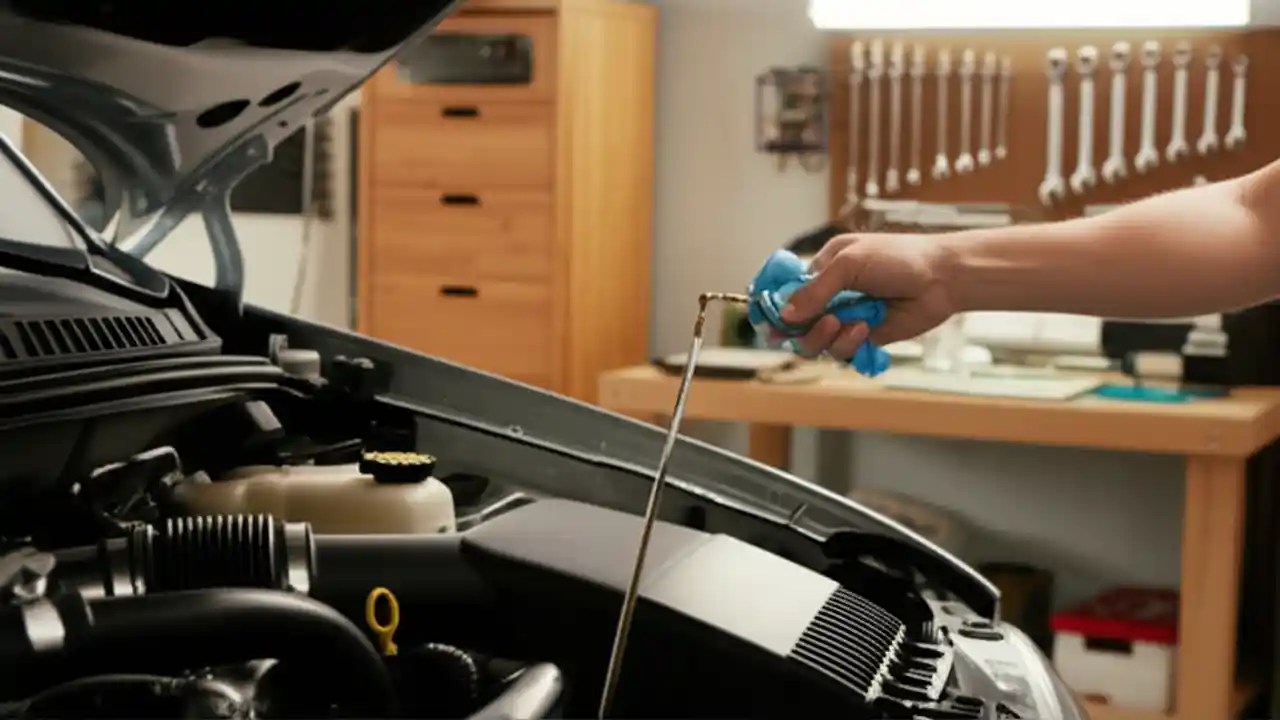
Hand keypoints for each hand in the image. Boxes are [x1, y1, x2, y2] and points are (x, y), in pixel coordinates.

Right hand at [779, 233, 957, 360]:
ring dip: (824, 336)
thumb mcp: (849, 264)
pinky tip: (865, 328)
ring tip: (843, 323)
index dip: (773, 307)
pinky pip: (840, 351)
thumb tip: (783, 316)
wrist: (941, 277)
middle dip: (801, 328)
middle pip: (794, 324)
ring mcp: (845, 319)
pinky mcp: (863, 339)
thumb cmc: (897, 259)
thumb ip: (815, 291)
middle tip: (820, 322)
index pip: (785, 292)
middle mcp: (829, 297)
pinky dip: (848, 342)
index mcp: (821, 270)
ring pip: (815, 342)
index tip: (765, 320)